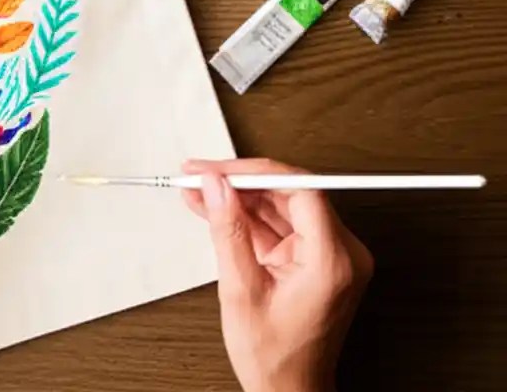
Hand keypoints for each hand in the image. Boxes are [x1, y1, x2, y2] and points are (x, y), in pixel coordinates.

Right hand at [182, 159, 373, 391]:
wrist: (288, 390)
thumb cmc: (275, 357)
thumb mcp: (241, 290)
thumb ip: (228, 231)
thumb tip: (217, 189)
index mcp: (333, 261)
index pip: (300, 190)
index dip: (255, 173)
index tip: (219, 171)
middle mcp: (342, 254)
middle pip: (290, 194)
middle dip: (241, 183)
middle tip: (200, 177)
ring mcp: (331, 256)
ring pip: (282, 206)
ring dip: (240, 198)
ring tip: (199, 192)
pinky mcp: (317, 260)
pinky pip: (282, 226)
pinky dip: (249, 218)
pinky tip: (217, 210)